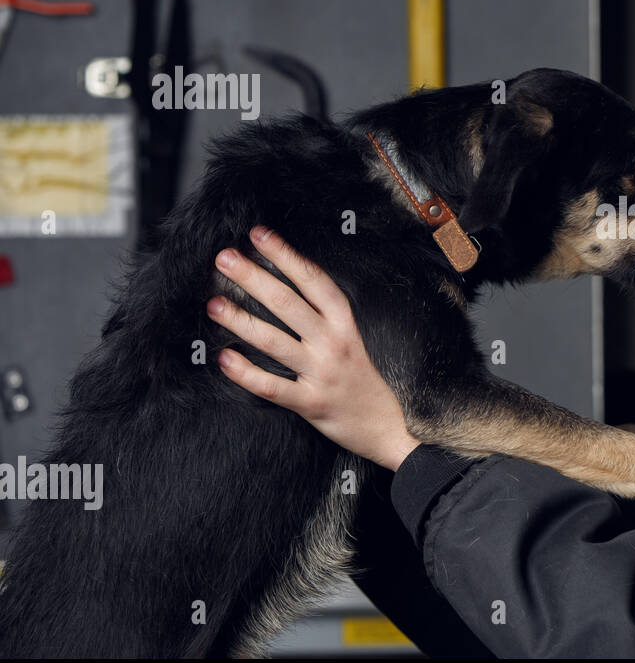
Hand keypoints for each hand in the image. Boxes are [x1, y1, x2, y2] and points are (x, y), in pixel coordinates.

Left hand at [206, 225, 421, 471]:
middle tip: (224, 258)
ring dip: (241, 320)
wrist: (393, 427)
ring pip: (275, 341)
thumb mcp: (355, 340)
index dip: (285, 256)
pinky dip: (246, 374)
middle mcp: (334, 344)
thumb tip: (287, 289)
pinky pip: (272, 387)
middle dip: (254, 277)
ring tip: (214, 303)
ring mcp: (322, 373)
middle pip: (288, 304)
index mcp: (346, 324)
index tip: (260, 235)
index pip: (313, 280)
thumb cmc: (369, 382)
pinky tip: (224, 359)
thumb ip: (326, 318)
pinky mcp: (311, 403)